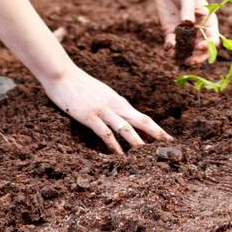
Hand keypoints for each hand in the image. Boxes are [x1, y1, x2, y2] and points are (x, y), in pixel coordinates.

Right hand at [41, 62, 171, 157]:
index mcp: (119, 101)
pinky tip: (120, 157)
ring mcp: (103, 110)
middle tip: (169, 149)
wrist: (62, 73)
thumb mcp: (101, 94)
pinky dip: (114, 146)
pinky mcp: (90, 115)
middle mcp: (116, 105)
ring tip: (149, 158)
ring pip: (127, 129)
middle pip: (142, 122)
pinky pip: (105, 133)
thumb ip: (112, 105)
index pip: (143, 117)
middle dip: (157, 136)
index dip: (157, 130)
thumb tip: (120, 116)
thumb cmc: (79, 84)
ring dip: (139, 144)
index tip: (168, 140)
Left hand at [152, 0, 219, 63]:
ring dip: (182, 56)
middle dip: (196, 57)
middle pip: (201, 50)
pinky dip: (171, 49)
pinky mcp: (171, 31)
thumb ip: (187, 9)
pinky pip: (173, 44)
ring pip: (187, 50)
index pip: (213, 39)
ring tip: (176, 57)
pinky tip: (168, 49)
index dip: (209, 45)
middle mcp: (198, 30)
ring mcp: (184, 32)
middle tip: (190, 61)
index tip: (201, 46)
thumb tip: (187, 23)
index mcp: (209, 21)